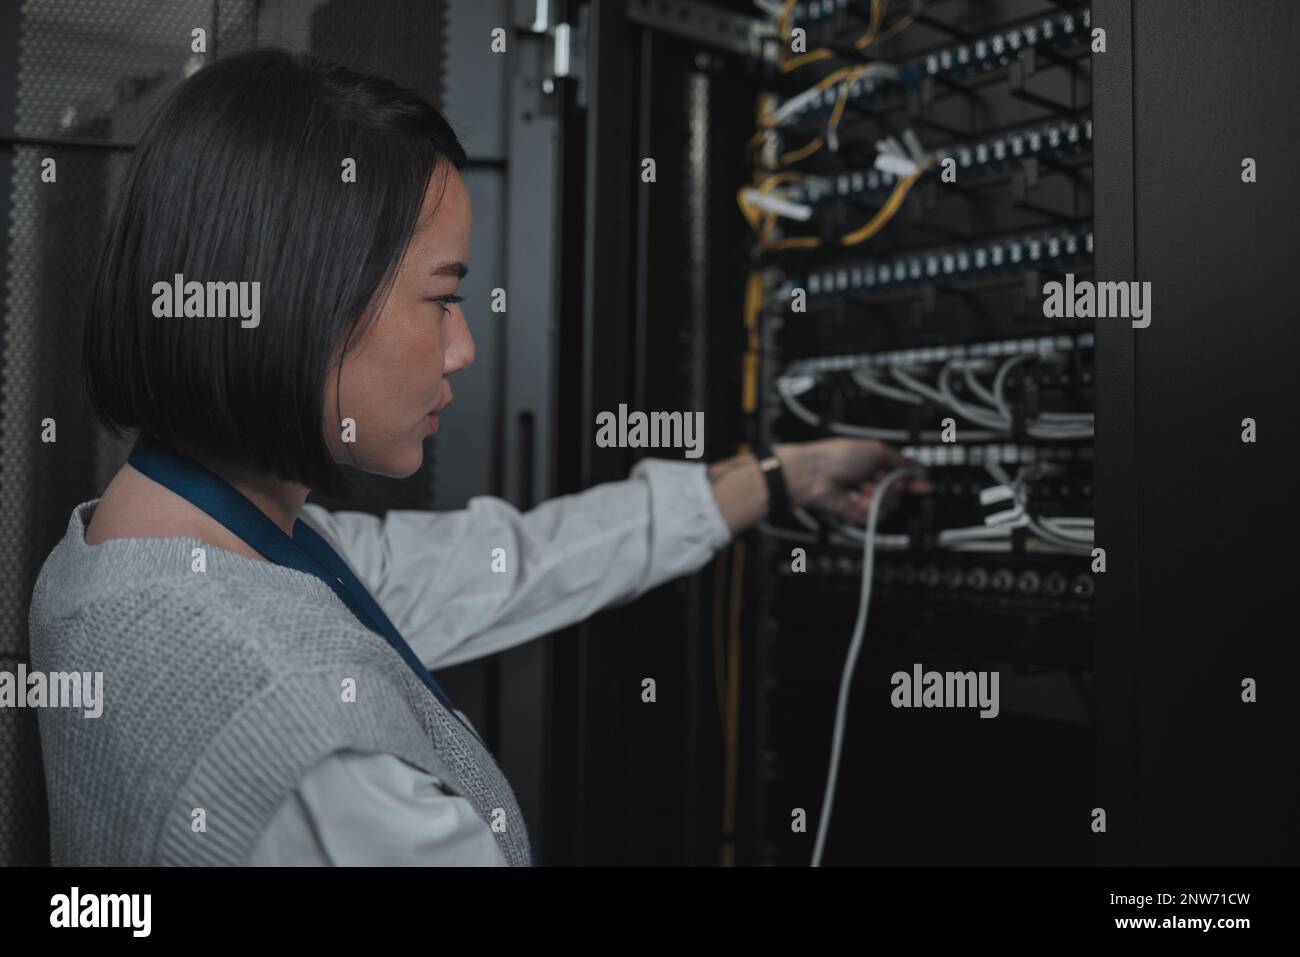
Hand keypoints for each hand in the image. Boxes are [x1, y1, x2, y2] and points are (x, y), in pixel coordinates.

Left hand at [772, 437, 930, 525]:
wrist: (814, 474)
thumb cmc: (838, 457)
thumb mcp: (875, 450)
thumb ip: (898, 460)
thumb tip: (915, 463)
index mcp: (877, 464)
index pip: (902, 476)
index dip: (913, 482)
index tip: (924, 486)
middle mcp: (872, 481)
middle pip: (898, 493)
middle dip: (889, 487)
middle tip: (876, 480)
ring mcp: (864, 498)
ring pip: (887, 506)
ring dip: (875, 497)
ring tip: (859, 488)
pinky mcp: (856, 512)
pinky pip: (872, 516)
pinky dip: (864, 507)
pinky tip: (853, 498)